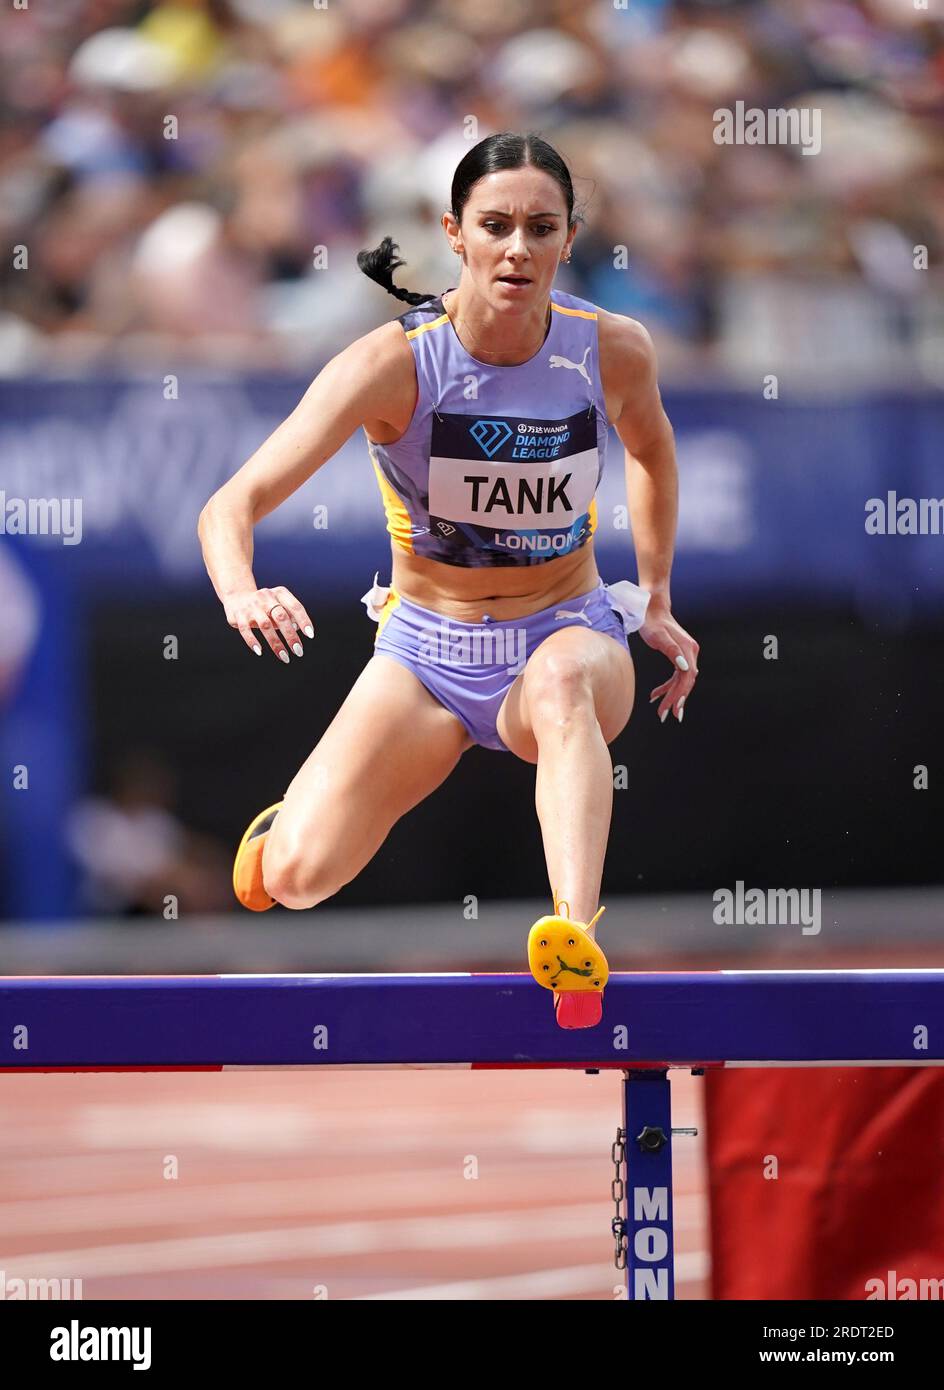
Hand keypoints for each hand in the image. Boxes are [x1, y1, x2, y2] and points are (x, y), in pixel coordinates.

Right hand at [223, 585, 313, 662]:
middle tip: (298, 651)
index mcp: (279, 593)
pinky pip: (245, 630)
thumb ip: (289, 615)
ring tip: (285, 657)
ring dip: (276, 643)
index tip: (310, 635)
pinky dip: (253, 641)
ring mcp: (251, 606)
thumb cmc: (265, 605)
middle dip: (291, 636)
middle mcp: (266, 597)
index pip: (295, 606)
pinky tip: (260, 652)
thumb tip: (297, 629)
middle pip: (281, 617)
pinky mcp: (239, 616)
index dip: (303, 620)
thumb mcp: (279, 605)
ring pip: (266, 625)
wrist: (237, 596)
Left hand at [639, 598, 698, 722]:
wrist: (651, 608)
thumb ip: (672, 650)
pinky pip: (677, 676)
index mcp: (687, 650)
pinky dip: (667, 686)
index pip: (686, 678)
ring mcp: (686, 654)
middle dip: (675, 700)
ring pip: (682, 681)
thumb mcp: (658, 636)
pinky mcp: (680, 656)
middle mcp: (690, 653)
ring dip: (671, 695)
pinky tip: (656, 695)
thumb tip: (685, 668)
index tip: (671, 710)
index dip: (679, 695)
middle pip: (686, 682)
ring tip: (660, 709)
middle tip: (665, 715)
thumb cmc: (652, 622)